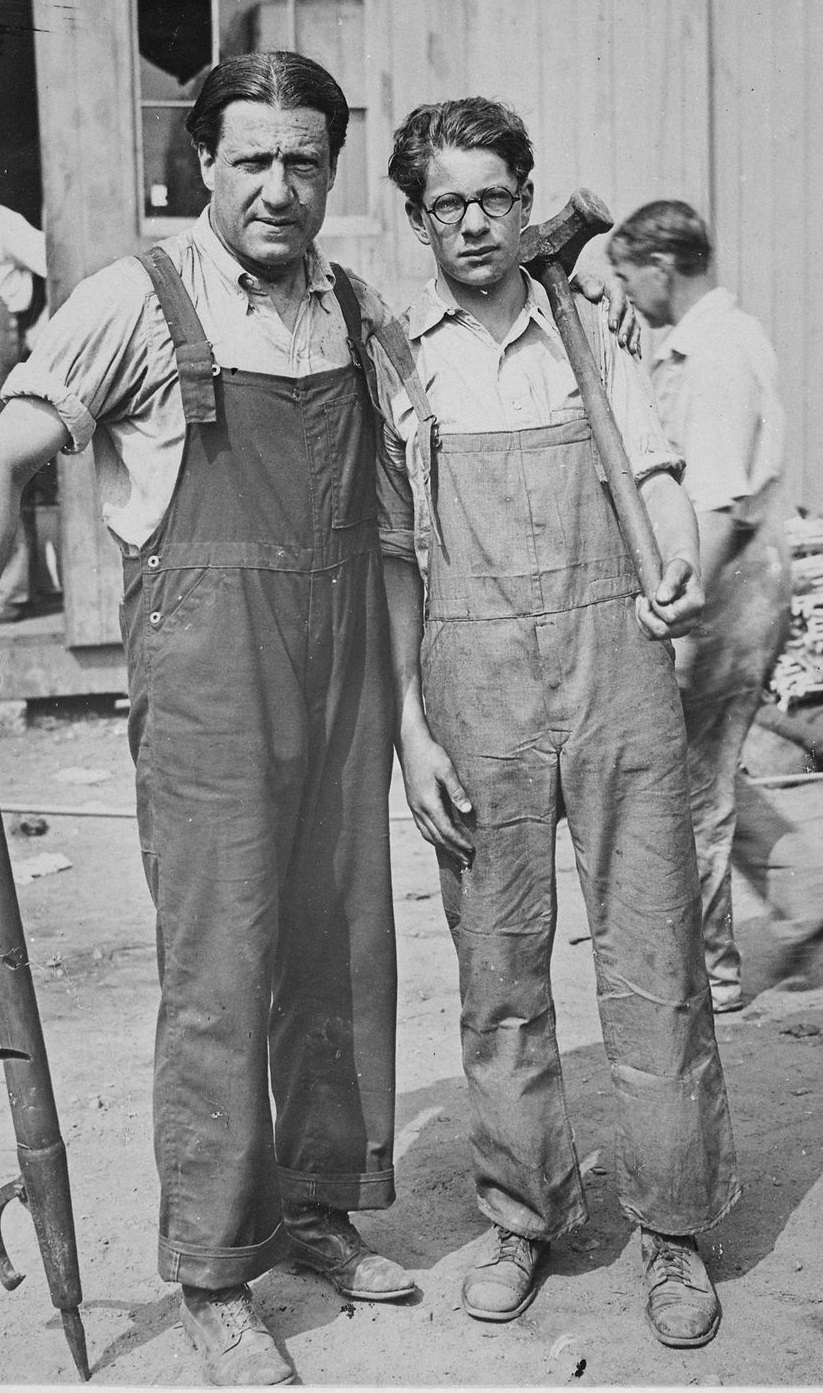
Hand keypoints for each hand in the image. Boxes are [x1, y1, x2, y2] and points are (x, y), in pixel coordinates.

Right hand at [399, 726, 473, 861]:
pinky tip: (441, 838)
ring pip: (428, 835)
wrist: (409, 744)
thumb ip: (457, 791)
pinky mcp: (413, 803)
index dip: (459, 842)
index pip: (446, 830)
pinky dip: (433, 837)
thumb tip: (468, 812)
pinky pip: (422, 827)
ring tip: (456, 855)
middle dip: (452, 850)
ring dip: (442, 847)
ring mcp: (414, 807)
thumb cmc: (431, 754)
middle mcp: (419, 809)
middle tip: (467, 862)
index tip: (472, 850)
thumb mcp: (447, 769)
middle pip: (437, 838)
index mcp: (428, 803)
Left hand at [570, 268, 641, 355]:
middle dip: (625, 329)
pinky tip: (636, 356)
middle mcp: (623, 300)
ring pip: (634, 325)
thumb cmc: (580, 287)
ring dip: (633, 338)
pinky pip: (634, 333)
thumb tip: (596, 292)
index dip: (617, 312)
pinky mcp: (625, 324)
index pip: (618, 298)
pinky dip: (636, 344)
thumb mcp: (579, 281)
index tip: (612, 326)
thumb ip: (586, 283)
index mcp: (613, 287)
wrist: (581, 293)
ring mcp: (626, 313)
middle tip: (621, 342)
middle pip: (628, 314)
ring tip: (630, 350)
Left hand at [635, 557, 703, 639]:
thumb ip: (671, 580)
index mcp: (696, 604)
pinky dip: (642, 622)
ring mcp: (683, 628)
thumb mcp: (677, 567)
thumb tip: (662, 599)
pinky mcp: (673, 632)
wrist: (682, 575)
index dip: (655, 605)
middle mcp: (693, 620)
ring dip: (642, 617)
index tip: (654, 591)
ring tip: (644, 600)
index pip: (670, 616)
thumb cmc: (679, 569)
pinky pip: (650, 635)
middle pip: (661, 630)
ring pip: (654, 635)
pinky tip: (644, 608)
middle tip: (644, 597)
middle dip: (646, 614)